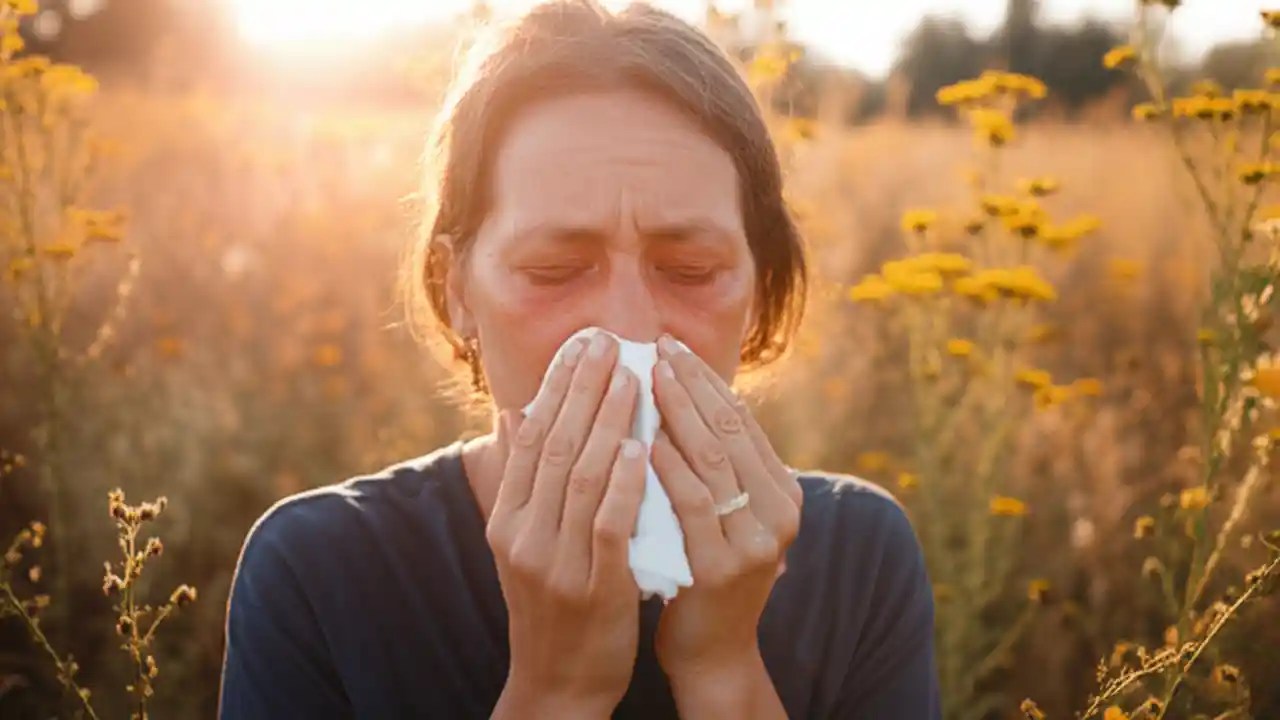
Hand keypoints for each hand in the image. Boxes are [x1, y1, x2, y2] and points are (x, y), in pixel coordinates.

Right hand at [486, 333, 644, 716]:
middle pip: (554, 446)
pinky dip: (622, 482)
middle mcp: (523, 536)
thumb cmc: (551, 604)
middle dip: (583, 389)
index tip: (581, 345)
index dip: (556, 387)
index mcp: (506, 520)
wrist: (558, 682)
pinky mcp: (593, 587)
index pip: (531, 438)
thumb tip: (513, 414)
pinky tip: (639, 446)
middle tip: (609, 341)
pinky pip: (608, 524)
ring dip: (607, 421)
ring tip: (631, 377)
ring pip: (581, 477)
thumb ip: (521, 480)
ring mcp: (556, 563)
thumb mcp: (523, 541)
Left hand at [649, 334, 802, 682]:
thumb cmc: (705, 572)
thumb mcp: (723, 513)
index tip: (671, 345)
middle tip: (658, 345)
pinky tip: (643, 439)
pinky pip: (694, 503)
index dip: (706, 379)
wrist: (712, 650)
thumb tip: (683, 395)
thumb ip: (714, 465)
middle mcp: (780, 511)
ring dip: (678, 412)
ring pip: (714, 460)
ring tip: (648, 375)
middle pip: (730, 431)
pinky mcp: (727, 566)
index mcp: (781, 492)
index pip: (741, 420)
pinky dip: (669, 466)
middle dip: (692, 383)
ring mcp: (758, 540)